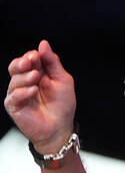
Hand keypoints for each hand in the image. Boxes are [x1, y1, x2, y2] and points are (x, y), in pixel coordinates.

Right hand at [5, 40, 76, 154]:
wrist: (61, 129)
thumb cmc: (62, 106)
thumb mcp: (62, 80)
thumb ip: (52, 62)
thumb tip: (43, 43)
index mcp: (35, 73)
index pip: (27, 60)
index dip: (30, 56)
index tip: (36, 55)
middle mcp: (24, 82)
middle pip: (15, 67)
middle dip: (22, 62)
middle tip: (31, 61)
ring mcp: (18, 94)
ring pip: (14, 80)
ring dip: (25, 77)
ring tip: (36, 78)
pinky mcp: (14, 107)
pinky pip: (13, 96)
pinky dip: (23, 92)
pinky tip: (33, 91)